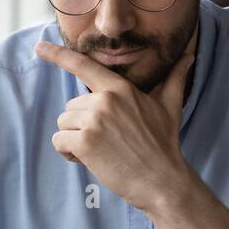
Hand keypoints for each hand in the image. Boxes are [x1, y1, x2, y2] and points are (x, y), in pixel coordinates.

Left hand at [34, 40, 195, 211]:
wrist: (163, 181)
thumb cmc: (164, 145)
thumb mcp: (170, 107)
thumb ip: (174, 79)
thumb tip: (189, 57)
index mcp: (120, 88)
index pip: (83, 66)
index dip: (58, 55)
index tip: (39, 47)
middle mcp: (105, 100)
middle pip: (70, 107)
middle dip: (82, 126)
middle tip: (108, 142)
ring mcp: (94, 120)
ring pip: (63, 124)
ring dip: (75, 140)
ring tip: (102, 152)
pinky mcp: (86, 142)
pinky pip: (59, 141)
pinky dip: (69, 154)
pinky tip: (91, 161)